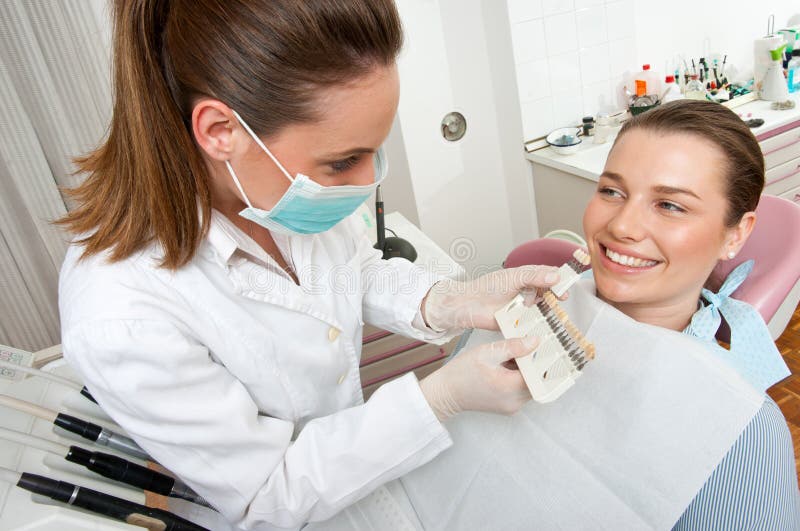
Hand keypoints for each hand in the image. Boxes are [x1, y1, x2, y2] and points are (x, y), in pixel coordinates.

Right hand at [419, 335, 538, 420]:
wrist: (445, 393)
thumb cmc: (461, 373)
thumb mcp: (486, 353)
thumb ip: (513, 346)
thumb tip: (535, 341)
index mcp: (511, 387)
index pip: (539, 372)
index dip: (541, 357)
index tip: (541, 344)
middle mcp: (515, 401)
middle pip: (537, 380)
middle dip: (533, 363)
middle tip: (527, 347)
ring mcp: (512, 406)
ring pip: (530, 385)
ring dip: (526, 371)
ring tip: (513, 356)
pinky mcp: (508, 407)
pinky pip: (521, 391)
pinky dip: (519, 378)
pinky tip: (507, 367)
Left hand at [422, 266, 559, 330]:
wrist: (468, 305)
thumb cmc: (487, 287)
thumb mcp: (513, 277)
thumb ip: (534, 276)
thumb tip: (556, 275)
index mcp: (527, 278)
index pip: (549, 275)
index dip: (560, 279)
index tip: (569, 283)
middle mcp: (528, 293)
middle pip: (549, 294)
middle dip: (557, 297)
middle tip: (562, 299)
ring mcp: (524, 308)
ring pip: (543, 310)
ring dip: (550, 312)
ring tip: (557, 314)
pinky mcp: (520, 323)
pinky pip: (534, 324)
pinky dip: (540, 325)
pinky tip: (545, 326)